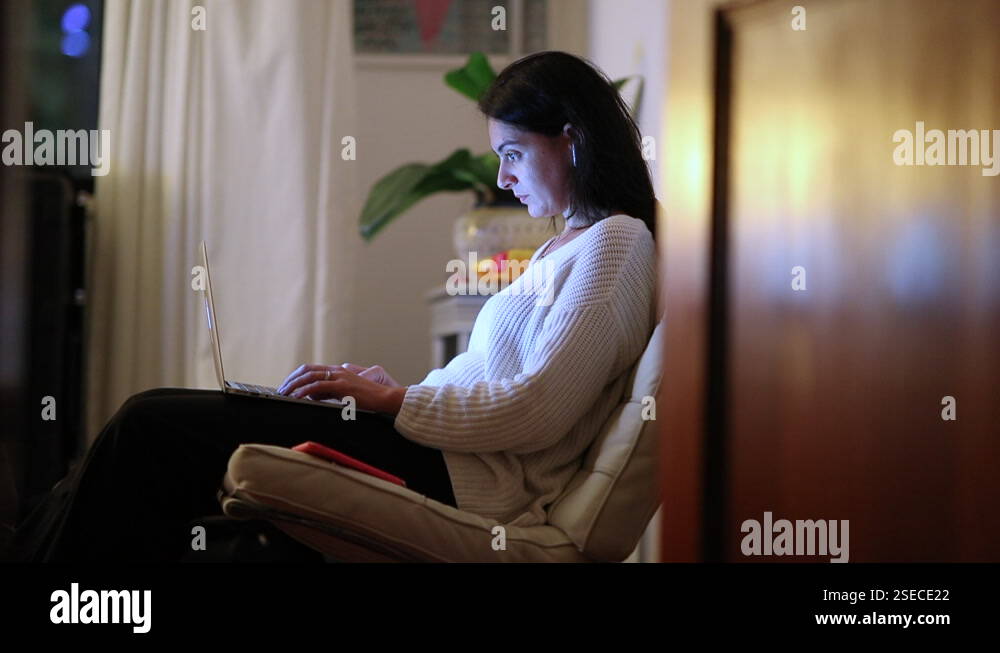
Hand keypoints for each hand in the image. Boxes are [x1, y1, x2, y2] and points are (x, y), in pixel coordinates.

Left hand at [276, 363, 405, 413]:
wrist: (384, 399)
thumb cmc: (367, 399)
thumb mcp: (344, 394)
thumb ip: (328, 392)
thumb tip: (311, 395)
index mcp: (337, 371)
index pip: (310, 369)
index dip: (296, 376)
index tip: (286, 386)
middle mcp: (337, 371)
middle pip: (306, 370)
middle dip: (291, 380)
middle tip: (281, 390)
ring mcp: (340, 377)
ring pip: (310, 376)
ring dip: (294, 385)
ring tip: (285, 393)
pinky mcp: (343, 386)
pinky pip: (319, 386)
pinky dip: (305, 390)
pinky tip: (297, 396)